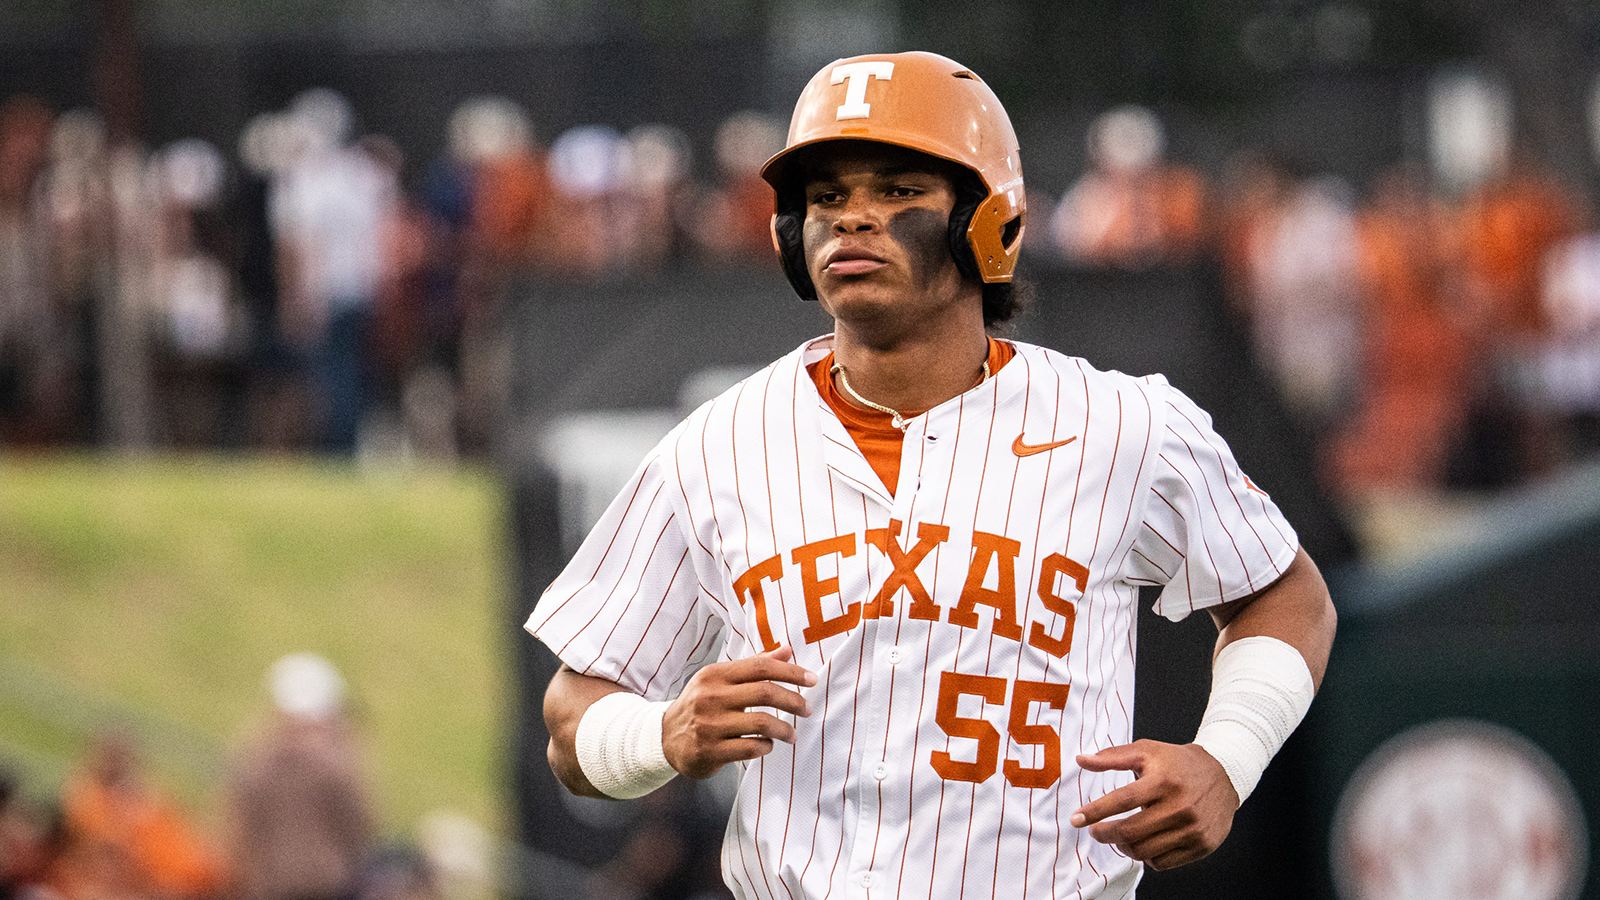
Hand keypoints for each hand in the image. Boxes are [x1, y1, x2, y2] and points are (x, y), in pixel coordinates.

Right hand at [661, 645, 814, 778]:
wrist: (665, 737)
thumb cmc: (701, 705)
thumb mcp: (721, 680)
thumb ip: (754, 666)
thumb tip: (787, 649)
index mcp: (715, 675)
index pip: (761, 667)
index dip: (791, 672)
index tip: (811, 679)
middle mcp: (710, 697)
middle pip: (765, 692)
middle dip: (794, 701)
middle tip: (807, 710)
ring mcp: (709, 725)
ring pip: (761, 723)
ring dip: (785, 729)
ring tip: (792, 735)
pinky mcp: (709, 751)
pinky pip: (750, 748)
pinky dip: (766, 746)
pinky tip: (768, 745)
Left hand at [1070, 740, 1239, 869]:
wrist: (1224, 774)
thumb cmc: (1179, 763)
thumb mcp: (1147, 751)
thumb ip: (1112, 757)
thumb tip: (1081, 760)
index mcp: (1163, 781)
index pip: (1122, 800)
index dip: (1095, 812)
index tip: (1076, 819)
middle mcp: (1179, 806)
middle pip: (1130, 832)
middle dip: (1104, 834)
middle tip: (1095, 831)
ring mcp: (1192, 829)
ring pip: (1144, 851)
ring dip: (1123, 847)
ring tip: (1119, 837)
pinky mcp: (1201, 845)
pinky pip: (1162, 862)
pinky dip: (1146, 856)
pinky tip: (1144, 842)